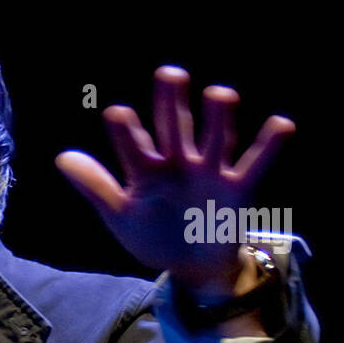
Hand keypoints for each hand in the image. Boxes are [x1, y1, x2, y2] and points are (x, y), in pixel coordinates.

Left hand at [55, 65, 294, 297]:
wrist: (190, 267)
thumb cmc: (153, 234)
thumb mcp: (120, 214)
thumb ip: (95, 185)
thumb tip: (62, 157)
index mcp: (148, 169)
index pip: (134, 145)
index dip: (127, 131)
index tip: (117, 114)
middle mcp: (179, 163)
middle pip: (175, 126)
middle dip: (172, 101)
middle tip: (169, 74)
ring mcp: (210, 173)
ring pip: (216, 138)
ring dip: (219, 117)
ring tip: (219, 94)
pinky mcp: (238, 189)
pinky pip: (255, 164)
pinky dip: (270, 144)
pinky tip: (281, 124)